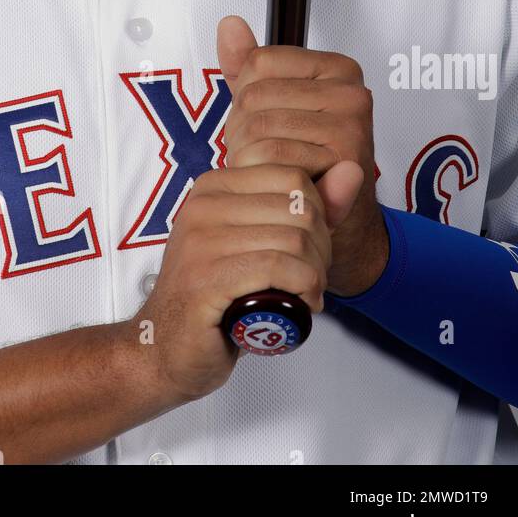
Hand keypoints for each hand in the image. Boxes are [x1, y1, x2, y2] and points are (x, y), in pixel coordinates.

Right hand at [133, 161, 332, 404]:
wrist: (164, 348)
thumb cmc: (218, 296)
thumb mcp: (263, 242)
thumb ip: (310, 206)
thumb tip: (352, 169)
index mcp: (214, 186)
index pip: (293, 174)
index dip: (319, 214)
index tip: (312, 249)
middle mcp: (203, 205)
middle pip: (300, 207)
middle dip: (322, 248)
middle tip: (312, 278)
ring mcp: (200, 241)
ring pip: (295, 239)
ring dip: (316, 274)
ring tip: (307, 293)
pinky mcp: (206, 279)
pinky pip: (278, 268)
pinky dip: (303, 288)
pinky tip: (303, 305)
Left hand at [217, 15, 389, 297]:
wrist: (338, 226)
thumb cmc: (304, 164)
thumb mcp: (273, 108)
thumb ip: (249, 67)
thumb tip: (230, 25)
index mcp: (337, 68)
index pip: (258, 64)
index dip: (246, 99)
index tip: (269, 123)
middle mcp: (351, 91)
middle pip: (255, 98)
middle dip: (245, 134)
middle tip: (269, 158)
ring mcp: (353, 123)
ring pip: (260, 130)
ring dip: (253, 161)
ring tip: (277, 174)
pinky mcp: (347, 158)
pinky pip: (275, 159)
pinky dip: (267, 180)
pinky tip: (286, 187)